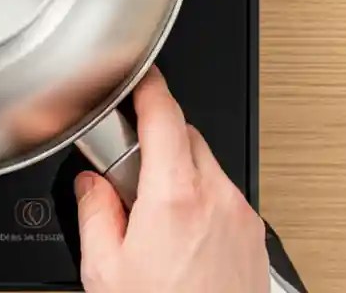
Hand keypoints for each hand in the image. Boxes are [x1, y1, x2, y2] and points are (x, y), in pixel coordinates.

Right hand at [73, 67, 267, 292]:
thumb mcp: (105, 269)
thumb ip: (94, 212)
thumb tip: (90, 185)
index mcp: (175, 197)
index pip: (165, 115)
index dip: (149, 86)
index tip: (139, 76)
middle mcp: (218, 199)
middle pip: (188, 136)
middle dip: (157, 139)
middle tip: (129, 170)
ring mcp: (242, 218)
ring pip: (209, 167)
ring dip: (180, 172)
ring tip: (153, 215)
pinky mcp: (254, 238)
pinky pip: (225, 197)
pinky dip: (201, 200)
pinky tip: (180, 236)